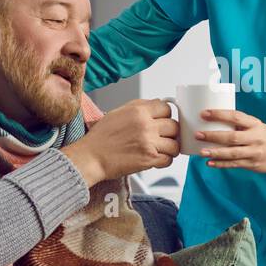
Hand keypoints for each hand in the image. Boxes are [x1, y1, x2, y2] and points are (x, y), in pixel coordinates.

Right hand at [61, 98, 178, 184]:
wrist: (91, 157)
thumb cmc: (101, 137)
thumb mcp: (118, 112)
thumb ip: (139, 107)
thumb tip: (157, 104)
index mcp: (138, 111)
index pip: (166, 108)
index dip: (166, 116)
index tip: (164, 122)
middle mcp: (145, 124)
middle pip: (174, 126)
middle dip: (170, 133)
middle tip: (162, 138)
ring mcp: (149, 142)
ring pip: (175, 144)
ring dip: (170, 148)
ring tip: (161, 150)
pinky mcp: (149, 159)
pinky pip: (169, 160)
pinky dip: (165, 161)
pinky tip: (157, 159)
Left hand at [195, 109, 265, 175]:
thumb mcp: (258, 127)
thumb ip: (241, 126)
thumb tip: (215, 122)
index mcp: (255, 124)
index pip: (236, 117)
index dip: (219, 114)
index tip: (204, 113)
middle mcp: (255, 138)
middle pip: (232, 137)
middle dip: (213, 136)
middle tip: (198, 134)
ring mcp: (254, 153)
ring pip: (232, 153)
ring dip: (215, 152)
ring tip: (201, 151)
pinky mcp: (252, 165)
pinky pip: (234, 164)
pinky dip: (221, 164)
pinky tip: (209, 163)